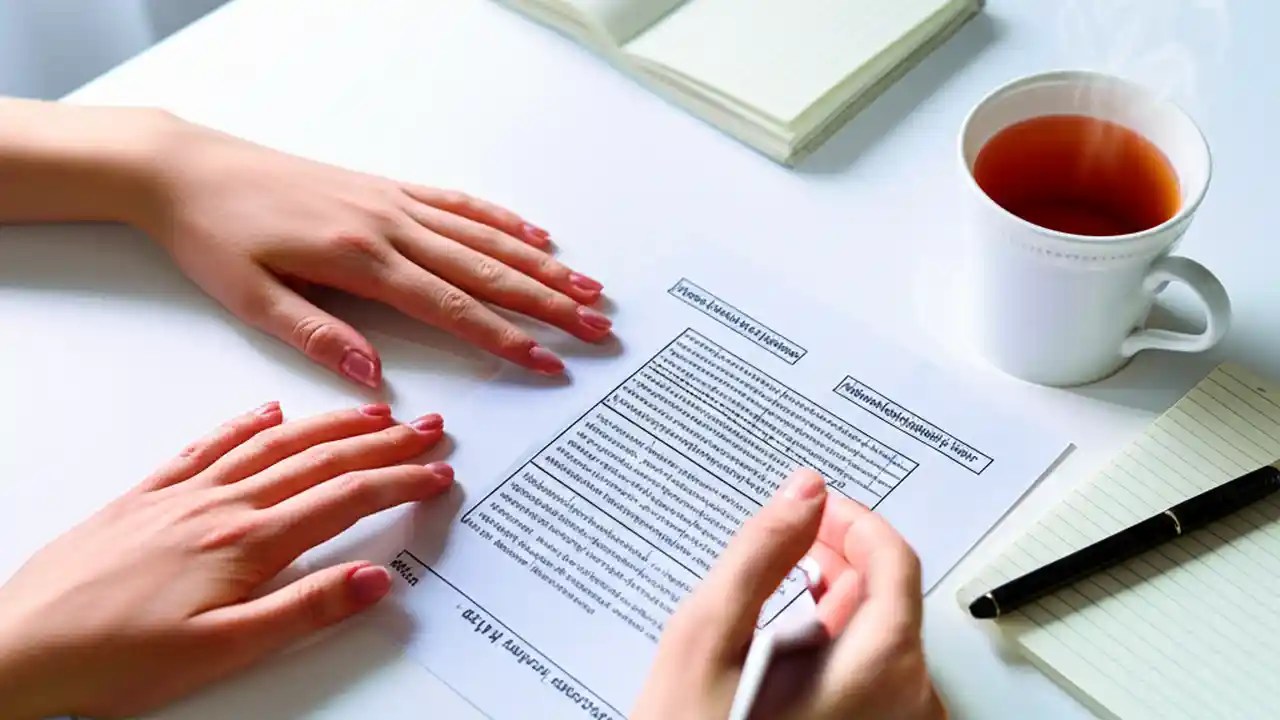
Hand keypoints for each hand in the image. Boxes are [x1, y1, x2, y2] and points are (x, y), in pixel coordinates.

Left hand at [0, 402, 452, 718]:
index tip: (437, 473)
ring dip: (330, 426)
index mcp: (246, 543)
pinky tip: (266, 412)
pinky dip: (245, 423)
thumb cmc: (113, 657)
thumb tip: (374, 581)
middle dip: (383, 443)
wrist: (20, 646)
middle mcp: (220, 506)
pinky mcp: (147, 496)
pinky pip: (207, 445)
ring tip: (372, 412)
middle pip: (320, 462)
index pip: (344, 501)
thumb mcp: (222, 651)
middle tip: (428, 428)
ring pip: (273, 445)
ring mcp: (182, 494)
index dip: (399, 483)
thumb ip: (304, 611)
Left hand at [137, 116, 609, 386]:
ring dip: (539, 264)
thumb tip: (373, 375)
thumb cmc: (214, 235)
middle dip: (546, 302)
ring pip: (483, 237)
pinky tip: (533, 234)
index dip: (505, 338)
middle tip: (596, 327)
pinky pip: (457, 203)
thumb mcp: (250, 297)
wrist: (188, 168)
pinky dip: (501, 219)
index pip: (450, 307)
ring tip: (586, 287)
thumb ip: (316, 335)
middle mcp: (389, 226)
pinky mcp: (386, 188)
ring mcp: (392, 203)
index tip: (548, 361)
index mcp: (360, 260)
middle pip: (486, 271)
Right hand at [633, 469, 944, 719]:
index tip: (811, 508)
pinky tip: (789, 655)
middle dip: (839, 561)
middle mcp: (909, 703)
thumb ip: (759, 552)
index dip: (849, 519)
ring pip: (883, 642)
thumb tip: (801, 492)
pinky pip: (876, 683)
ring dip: (837, 608)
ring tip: (778, 601)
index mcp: (880, 668)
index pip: (893, 558)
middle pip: (891, 599)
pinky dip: (839, 653)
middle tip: (787, 546)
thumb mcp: (707, 638)